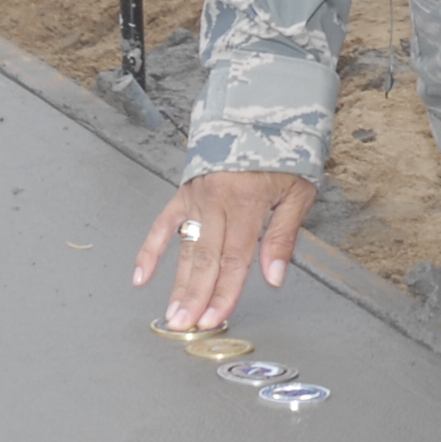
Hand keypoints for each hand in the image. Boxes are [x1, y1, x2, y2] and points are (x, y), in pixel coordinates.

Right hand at [135, 169, 320, 332]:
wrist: (259, 115)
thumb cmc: (282, 154)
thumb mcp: (298, 192)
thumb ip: (283, 236)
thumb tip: (273, 277)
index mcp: (246, 202)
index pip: (234, 258)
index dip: (224, 293)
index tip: (215, 318)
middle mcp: (217, 200)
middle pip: (206, 259)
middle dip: (196, 297)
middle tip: (187, 326)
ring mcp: (196, 197)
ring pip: (186, 249)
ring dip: (177, 285)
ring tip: (171, 314)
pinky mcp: (184, 193)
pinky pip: (163, 225)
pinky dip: (150, 251)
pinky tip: (141, 277)